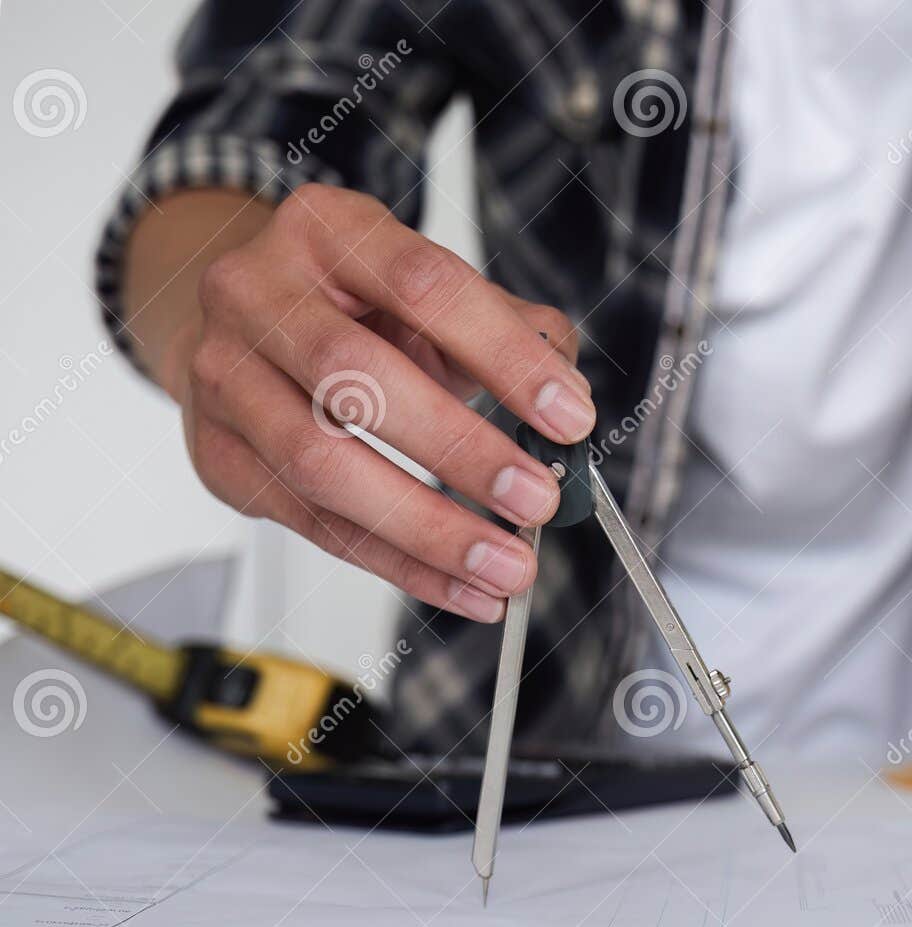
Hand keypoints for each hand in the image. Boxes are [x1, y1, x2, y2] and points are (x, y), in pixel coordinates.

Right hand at [173, 183, 594, 622]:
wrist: (243, 327)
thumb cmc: (355, 310)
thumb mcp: (430, 295)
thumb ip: (511, 329)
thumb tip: (568, 394)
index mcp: (327, 230)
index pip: (424, 285)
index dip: (504, 355)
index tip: (570, 417)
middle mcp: (257, 293)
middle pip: (359, 379)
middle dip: (461, 451)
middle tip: (535, 499)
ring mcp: (224, 376)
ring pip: (322, 465)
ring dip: (429, 528)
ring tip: (506, 564)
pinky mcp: (217, 456)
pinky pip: (314, 525)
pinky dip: (400, 565)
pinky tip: (463, 585)